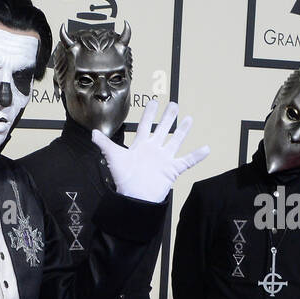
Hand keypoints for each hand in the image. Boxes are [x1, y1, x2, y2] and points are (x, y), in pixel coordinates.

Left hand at [93, 99, 209, 202]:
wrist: (134, 197)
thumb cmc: (124, 178)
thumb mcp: (113, 157)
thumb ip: (104, 144)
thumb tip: (93, 132)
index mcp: (140, 145)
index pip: (146, 125)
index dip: (149, 113)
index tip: (154, 101)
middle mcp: (153, 150)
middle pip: (163, 129)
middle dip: (168, 117)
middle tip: (174, 104)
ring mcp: (164, 159)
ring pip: (175, 141)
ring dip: (182, 131)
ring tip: (189, 119)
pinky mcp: (172, 169)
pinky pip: (187, 161)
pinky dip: (197, 156)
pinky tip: (206, 148)